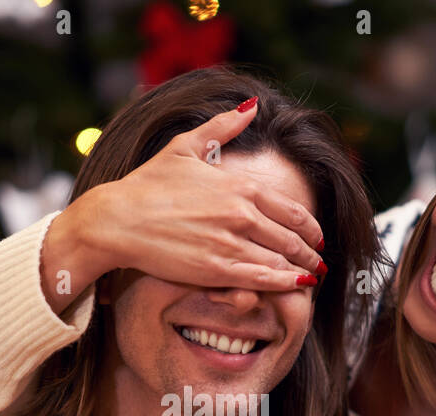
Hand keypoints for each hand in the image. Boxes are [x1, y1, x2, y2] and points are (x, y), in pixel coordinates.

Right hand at [48, 99, 325, 308]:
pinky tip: (294, 288)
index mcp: (239, 186)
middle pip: (291, 238)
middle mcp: (241, 213)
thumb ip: (222, 128)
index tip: (317, 237)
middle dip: (309, 253)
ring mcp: (230, 243)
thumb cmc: (147, 184)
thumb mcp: (185, 146)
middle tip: (317, 263)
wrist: (118, 219)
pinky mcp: (216, 270)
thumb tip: (253, 107)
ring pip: (280, 260)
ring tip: (308, 279)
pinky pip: (262, 279)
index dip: (310, 227)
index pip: (291, 209)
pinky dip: (283, 284)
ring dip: (300, 271)